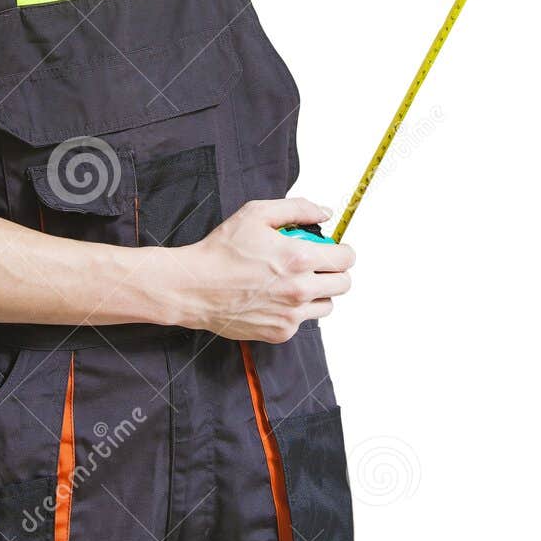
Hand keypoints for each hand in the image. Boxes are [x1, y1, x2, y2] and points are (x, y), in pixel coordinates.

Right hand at [177, 197, 355, 343]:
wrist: (194, 287)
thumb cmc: (222, 250)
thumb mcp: (257, 213)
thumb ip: (298, 208)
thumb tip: (325, 213)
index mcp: (299, 259)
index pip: (346, 258)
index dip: (342, 251)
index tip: (333, 250)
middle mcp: (300, 289)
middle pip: (344, 284)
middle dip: (335, 272)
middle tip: (317, 266)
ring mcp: (291, 314)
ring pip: (327, 305)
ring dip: (318, 293)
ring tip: (294, 282)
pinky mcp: (281, 332)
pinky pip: (302, 320)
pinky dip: (295, 310)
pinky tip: (274, 297)